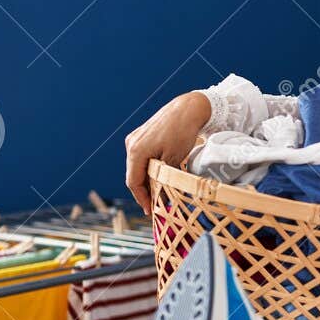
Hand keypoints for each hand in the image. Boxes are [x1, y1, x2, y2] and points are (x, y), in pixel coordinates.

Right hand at [125, 91, 210, 213]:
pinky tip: (159, 177)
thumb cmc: (182, 133)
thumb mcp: (173, 161)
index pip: (133, 182)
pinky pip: (142, 158)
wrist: (188, 109)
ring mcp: (135, 138)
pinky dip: (149, 169)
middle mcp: (131, 144)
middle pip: (134, 175)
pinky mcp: (142, 136)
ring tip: (160, 193)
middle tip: (156, 206)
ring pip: (137, 167)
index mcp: (135, 151)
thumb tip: (160, 199)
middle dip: (144, 191)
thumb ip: (163, 180)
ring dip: (147, 181)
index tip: (150, 211)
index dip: (141, 199)